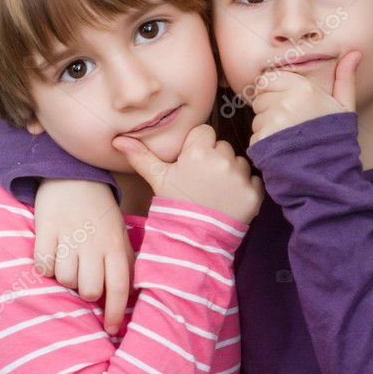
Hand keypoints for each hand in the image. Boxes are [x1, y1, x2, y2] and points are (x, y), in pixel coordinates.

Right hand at [33, 179, 134, 336]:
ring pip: (65, 280)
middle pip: (90, 290)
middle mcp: (94, 243)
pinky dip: (46, 265)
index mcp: (116, 245)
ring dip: (65, 276)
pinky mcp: (46, 230)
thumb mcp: (119, 235)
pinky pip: (43, 266)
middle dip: (86, 292)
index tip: (110, 331)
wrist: (74, 178)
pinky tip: (52, 253)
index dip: (115, 313)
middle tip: (84, 277)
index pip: (120, 287)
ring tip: (68, 259)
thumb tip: (129, 299)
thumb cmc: (99, 214)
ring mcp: (69, 236)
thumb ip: (124, 264)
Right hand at [113, 124, 263, 225]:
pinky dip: (245, 189)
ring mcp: (239, 177)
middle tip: (203, 181)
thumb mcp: (157, 179)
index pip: (205, 132)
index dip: (199, 147)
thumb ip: (141, 156)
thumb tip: (118, 140)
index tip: (192, 164)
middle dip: (215, 160)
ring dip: (231, 173)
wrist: (192, 240)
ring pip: (239, 162)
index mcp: (198, 152)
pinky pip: (254, 180)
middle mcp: (221, 160)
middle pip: (223, 147)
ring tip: (216, 193)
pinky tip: (230, 201)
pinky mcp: (253, 193)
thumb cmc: (174, 205)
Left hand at [249, 50, 361, 146]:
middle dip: (269, 109)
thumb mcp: (345, 106)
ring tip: (288, 137)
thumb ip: (345, 78)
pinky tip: (283, 149)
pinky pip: (255, 136)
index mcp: (303, 88)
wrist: (328, 172)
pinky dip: (265, 143)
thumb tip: (354, 53)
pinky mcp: (263, 140)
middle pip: (260, 98)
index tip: (288, 105)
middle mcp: (285, 101)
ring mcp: (273, 121)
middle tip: (290, 123)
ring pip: (257, 117)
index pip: (268, 80)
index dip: (274, 92)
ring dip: (267, 127)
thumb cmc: (335, 138)